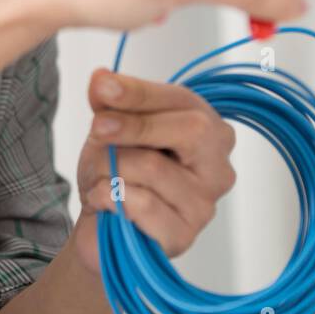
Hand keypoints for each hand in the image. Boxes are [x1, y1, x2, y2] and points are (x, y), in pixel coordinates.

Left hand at [71, 68, 236, 277]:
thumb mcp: (110, 128)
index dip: (141, 91)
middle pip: (190, 130)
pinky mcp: (184, 235)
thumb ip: (110, 104)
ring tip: (99, 176)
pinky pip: (141, 204)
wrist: (103, 225)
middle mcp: (218, 166)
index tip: (103, 86)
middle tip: (96, 128)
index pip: (183, 100)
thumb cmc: (118, 172)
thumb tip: (101, 79)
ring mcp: (205, 204)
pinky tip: (104, 201)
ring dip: (110, 168)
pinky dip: (109, 197)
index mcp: (209, 129)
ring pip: (154, 168)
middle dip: (134, 125)